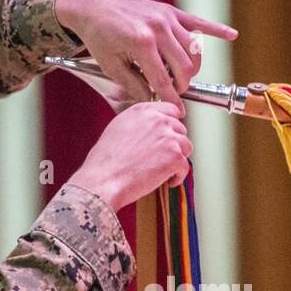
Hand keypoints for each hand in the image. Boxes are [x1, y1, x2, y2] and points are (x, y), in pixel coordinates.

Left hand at [55, 0, 237, 116]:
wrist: (92, 6)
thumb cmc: (99, 36)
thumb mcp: (112, 66)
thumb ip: (135, 85)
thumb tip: (154, 101)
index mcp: (142, 43)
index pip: (164, 80)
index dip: (171, 99)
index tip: (179, 112)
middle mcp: (158, 28)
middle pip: (185, 66)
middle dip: (183, 84)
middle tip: (175, 92)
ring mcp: (167, 18)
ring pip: (194, 50)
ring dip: (191, 67)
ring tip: (180, 76)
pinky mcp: (171, 11)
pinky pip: (198, 22)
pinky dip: (217, 30)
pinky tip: (232, 35)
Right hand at [67, 102, 191, 209]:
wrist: (104, 179)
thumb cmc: (105, 161)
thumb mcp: (117, 128)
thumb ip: (138, 122)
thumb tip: (149, 128)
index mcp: (143, 111)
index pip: (171, 109)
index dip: (173, 124)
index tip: (171, 133)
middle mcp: (158, 121)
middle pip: (180, 130)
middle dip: (175, 144)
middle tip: (164, 157)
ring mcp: (169, 138)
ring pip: (186, 147)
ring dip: (178, 159)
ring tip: (165, 170)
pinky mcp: (175, 157)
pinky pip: (185, 167)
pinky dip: (178, 176)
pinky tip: (167, 181)